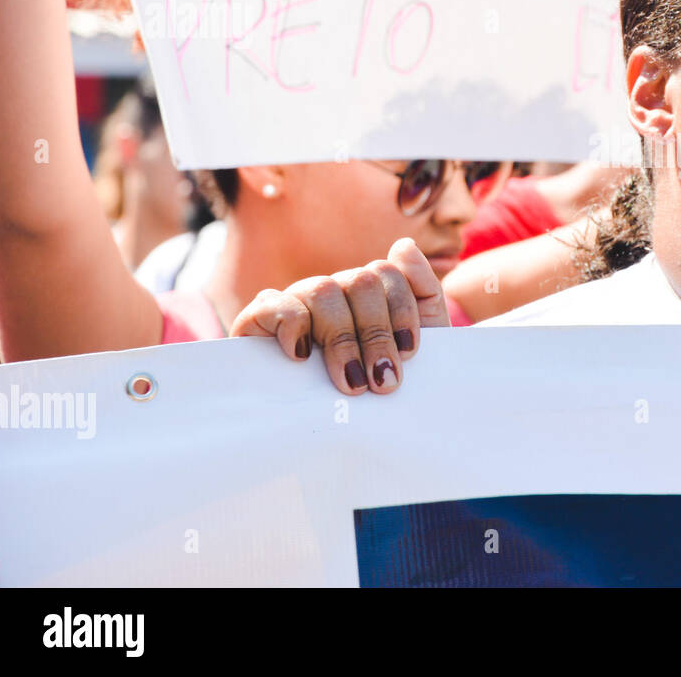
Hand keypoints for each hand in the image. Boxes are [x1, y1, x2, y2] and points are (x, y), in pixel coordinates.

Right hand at [230, 238, 449, 394]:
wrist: (331, 437)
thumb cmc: (376, 389)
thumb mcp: (416, 348)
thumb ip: (422, 292)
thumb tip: (404, 244)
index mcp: (367, 294)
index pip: (387, 273)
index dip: (402, 311)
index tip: (409, 353)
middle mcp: (332, 292)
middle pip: (360, 281)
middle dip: (377, 334)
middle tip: (383, 382)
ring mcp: (295, 303)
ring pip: (323, 291)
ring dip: (342, 339)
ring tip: (351, 384)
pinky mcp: (258, 322)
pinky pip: (272, 303)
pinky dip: (291, 324)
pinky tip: (302, 357)